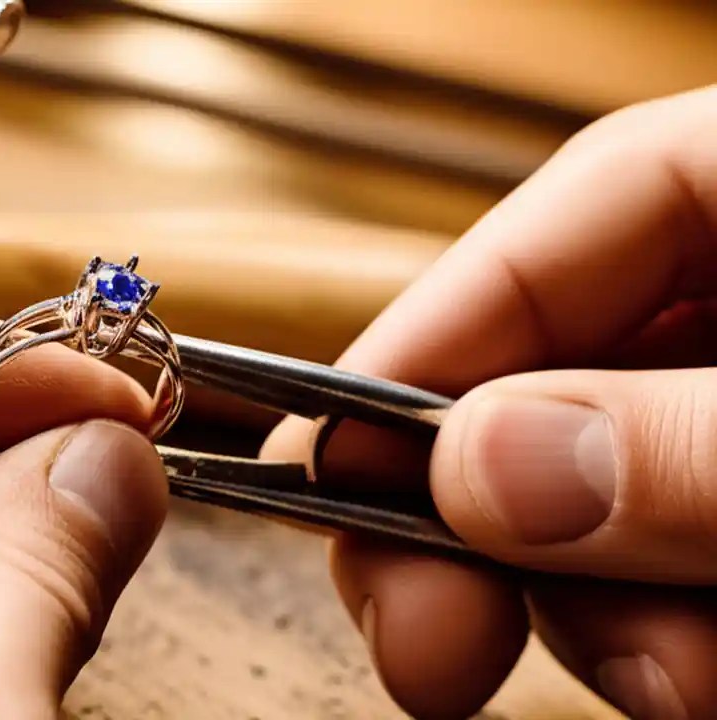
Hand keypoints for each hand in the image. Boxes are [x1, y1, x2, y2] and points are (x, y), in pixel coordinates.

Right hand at [264, 86, 716, 718]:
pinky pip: (676, 573)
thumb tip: (485, 471)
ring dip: (588, 609)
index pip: (588, 204)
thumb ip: (694, 445)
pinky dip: (661, 639)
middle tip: (425, 636)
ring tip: (662, 684)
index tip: (332, 449)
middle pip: (566, 371)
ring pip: (606, 496)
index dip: (444, 325)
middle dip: (482, 512)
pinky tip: (692, 681)